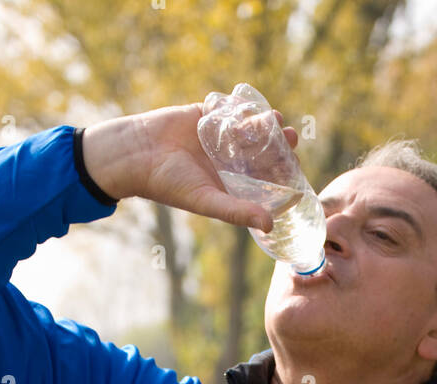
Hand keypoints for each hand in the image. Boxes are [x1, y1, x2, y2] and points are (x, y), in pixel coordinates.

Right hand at [82, 105, 298, 228]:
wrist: (138, 154)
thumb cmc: (170, 184)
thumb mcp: (207, 201)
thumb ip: (238, 212)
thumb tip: (270, 224)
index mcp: (228, 184)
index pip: (261, 179)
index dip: (280, 174)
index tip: (297, 168)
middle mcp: (225, 161)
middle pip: (260, 151)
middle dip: (277, 144)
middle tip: (292, 137)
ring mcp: (216, 138)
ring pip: (247, 129)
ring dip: (264, 123)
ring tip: (278, 119)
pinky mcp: (205, 116)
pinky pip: (228, 109)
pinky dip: (242, 106)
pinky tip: (256, 105)